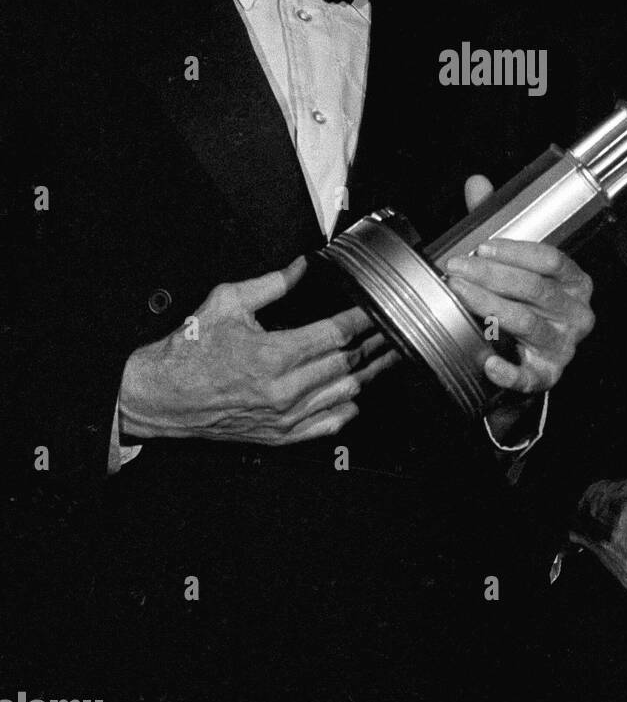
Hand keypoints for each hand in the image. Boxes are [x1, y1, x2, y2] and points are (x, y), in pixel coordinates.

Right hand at [119, 257, 398, 445]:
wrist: (160, 396)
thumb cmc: (188, 353)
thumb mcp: (227, 302)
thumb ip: (272, 283)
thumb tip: (301, 266)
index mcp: (273, 354)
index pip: (336, 334)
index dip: (363, 319)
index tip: (377, 308)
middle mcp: (283, 389)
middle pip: (347, 363)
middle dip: (374, 343)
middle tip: (391, 328)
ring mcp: (284, 416)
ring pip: (344, 394)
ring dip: (368, 373)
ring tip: (385, 356)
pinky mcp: (279, 435)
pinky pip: (327, 425)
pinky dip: (347, 408)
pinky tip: (356, 394)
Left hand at [443, 174, 594, 394]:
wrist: (533, 354)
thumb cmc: (526, 300)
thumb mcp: (515, 262)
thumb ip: (496, 223)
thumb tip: (477, 183)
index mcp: (575, 282)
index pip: (551, 260)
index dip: (516, 251)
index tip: (482, 246)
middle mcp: (576, 314)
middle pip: (535, 289)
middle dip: (491, 275)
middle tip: (456, 268)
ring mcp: (563, 346)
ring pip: (526, 324)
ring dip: (489, 307)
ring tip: (459, 294)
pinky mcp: (547, 375)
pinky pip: (527, 376)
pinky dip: (507, 370)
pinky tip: (487, 360)